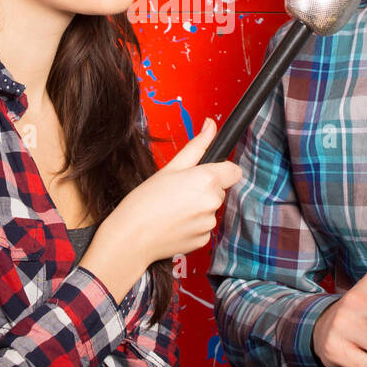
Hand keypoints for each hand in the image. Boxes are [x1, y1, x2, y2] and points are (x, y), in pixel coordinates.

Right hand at [80, 117, 241, 301]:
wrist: (131, 238)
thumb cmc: (144, 201)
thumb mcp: (170, 167)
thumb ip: (197, 145)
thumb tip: (211, 125)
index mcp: (206, 179)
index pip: (234, 171)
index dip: (222, 170)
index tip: (206, 172)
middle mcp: (212, 202)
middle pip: (219, 190)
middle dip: (204, 188)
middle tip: (178, 191)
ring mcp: (209, 223)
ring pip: (211, 208)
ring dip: (198, 207)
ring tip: (173, 209)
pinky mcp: (204, 240)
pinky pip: (204, 227)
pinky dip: (193, 224)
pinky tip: (174, 223)